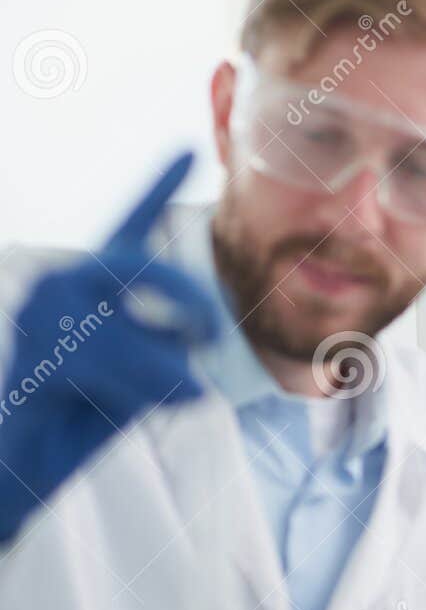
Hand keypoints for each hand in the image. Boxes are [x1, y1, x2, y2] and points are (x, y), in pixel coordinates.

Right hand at [0, 152, 218, 542]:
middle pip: (146, 268)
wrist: (28, 463)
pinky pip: (116, 368)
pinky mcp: (39, 353)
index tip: (191, 146)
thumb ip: (170, 347)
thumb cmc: (87, 416)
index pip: (131, 226)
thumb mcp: (147, 376)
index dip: (159, 186)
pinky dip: (143, 394)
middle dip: (191, 300)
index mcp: (92, 285)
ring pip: (136, 333)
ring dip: (163, 377)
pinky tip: (126, 406)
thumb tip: (195, 345)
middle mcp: (61, 285)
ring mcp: (43, 315)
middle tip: (212, 335)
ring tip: (165, 399)